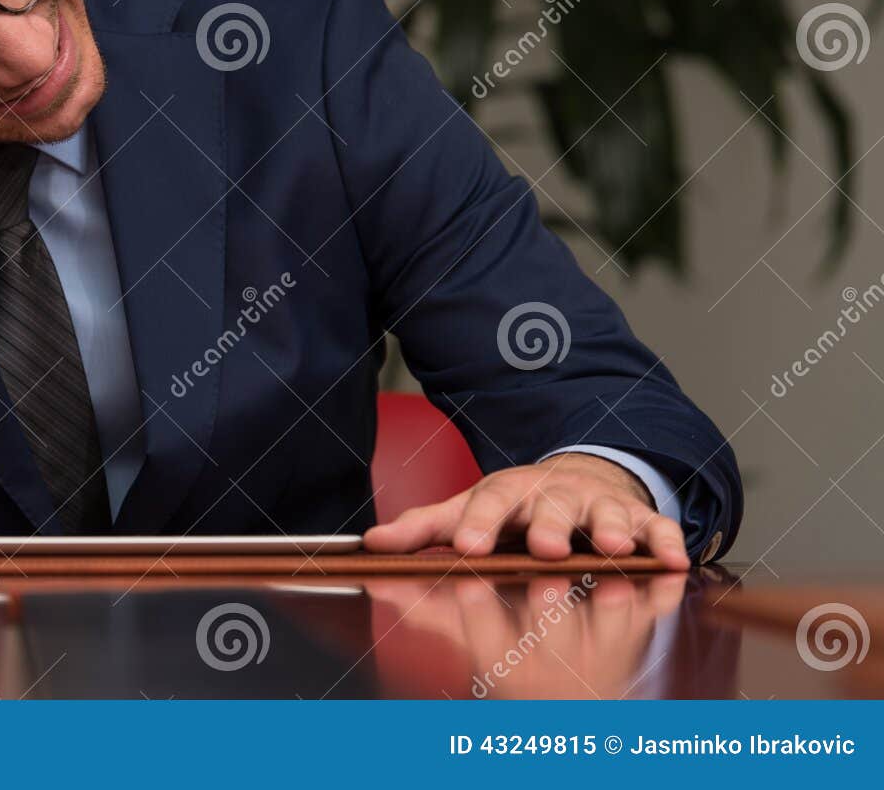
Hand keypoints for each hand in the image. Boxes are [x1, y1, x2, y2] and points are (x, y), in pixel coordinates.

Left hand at [362, 452, 690, 569]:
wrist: (578, 482)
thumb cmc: (516, 510)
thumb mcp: (469, 511)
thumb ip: (425, 529)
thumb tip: (369, 542)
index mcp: (507, 493)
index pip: (488, 505)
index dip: (480, 525)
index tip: (470, 549)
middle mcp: (554, 495)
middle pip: (552, 509)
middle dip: (550, 527)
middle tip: (547, 549)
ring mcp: (600, 505)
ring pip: (607, 514)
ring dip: (613, 530)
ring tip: (615, 549)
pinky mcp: (639, 518)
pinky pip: (658, 528)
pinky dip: (667, 542)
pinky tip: (675, 561)